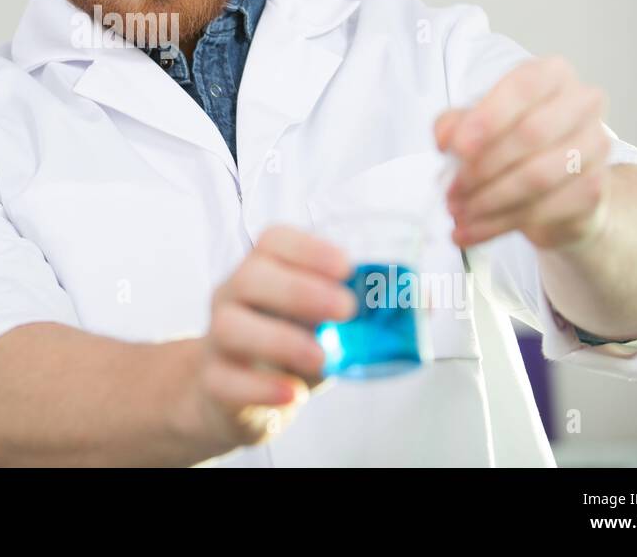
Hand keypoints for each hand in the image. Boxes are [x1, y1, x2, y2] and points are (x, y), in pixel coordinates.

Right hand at [187, 224, 354, 450]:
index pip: (274, 241)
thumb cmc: (288, 346)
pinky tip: (293, 393)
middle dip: (299, 290)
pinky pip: (227, 380)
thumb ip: (367, 312)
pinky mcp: (214, 381)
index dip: (308, 248)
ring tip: (321, 357)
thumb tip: (422, 299)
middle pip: (250, 276)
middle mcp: (234, 295)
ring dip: (279, 339)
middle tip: (344, 309)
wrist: (236, 395)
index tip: (345, 265)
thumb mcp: (325, 325)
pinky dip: (261, 387)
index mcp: (264, 270)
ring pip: (231, 327)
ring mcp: (218, 338)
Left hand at [434, 55, 612, 249]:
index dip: (487, 118)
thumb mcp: (477, 125)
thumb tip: (445, 138)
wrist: (557, 185)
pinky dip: (500, 224)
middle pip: (531, 134)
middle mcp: (582, 103)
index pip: (523, 87)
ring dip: (489, 200)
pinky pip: (544, 209)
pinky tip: (473, 231)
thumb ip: (456, 124)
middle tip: (450, 190)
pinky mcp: (594, 188)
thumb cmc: (513, 142)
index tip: (455, 148)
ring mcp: (595, 146)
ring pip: (538, 177)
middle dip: (483, 167)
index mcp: (551, 75)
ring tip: (458, 212)